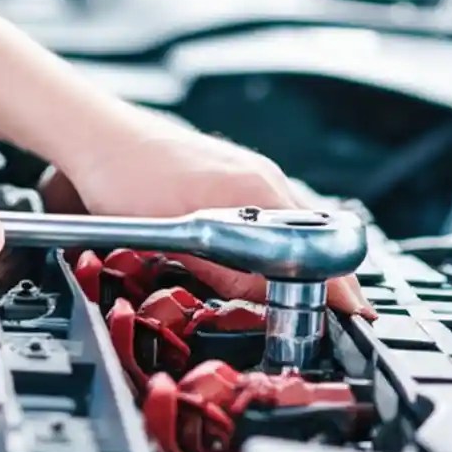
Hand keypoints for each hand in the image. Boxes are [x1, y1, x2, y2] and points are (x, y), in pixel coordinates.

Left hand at [43, 109, 374, 317]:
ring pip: (292, 224)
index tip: (354, 313)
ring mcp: (248, 173)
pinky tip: (268, 258)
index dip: (338, 285)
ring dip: (301, 259)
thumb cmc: (126, 177)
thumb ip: (229, 272)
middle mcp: (261, 177)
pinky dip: (278, 239)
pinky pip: (270, 212)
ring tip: (307, 294)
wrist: (98, 137)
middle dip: (328, 276)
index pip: (317, 245)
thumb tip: (269, 300)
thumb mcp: (179, 239)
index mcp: (257, 189)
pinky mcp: (231, 174)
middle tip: (338, 313)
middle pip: (313, 235)